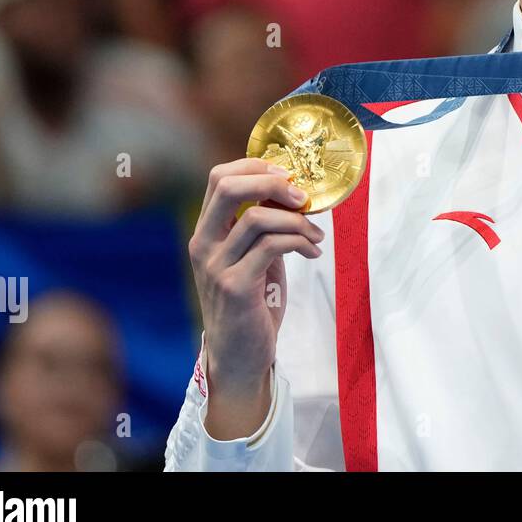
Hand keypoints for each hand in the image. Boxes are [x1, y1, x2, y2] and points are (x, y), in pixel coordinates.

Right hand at [188, 158, 323, 438]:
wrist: (240, 356)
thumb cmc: (251, 304)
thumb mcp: (254, 258)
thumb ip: (264, 228)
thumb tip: (295, 193)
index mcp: (207, 233)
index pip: (220, 178)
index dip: (255, 166)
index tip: (289, 175)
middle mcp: (204, 245)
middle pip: (229, 186)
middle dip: (272, 180)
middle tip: (303, 195)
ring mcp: (216, 266)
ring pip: (257, 216)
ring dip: (297, 220)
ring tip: (317, 236)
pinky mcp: (235, 286)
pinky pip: (272, 246)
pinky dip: (300, 241)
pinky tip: (313, 251)